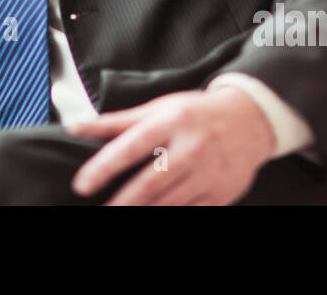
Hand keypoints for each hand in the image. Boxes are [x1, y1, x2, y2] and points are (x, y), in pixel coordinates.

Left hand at [65, 86, 275, 205]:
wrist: (251, 120)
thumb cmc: (196, 113)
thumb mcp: (157, 108)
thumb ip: (116, 122)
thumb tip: (75, 127)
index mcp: (171, 122)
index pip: (131, 147)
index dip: (103, 167)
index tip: (82, 185)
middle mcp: (191, 148)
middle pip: (150, 182)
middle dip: (122, 202)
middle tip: (101, 212)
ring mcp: (209, 173)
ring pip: (169, 203)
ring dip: (143, 213)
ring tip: (121, 215)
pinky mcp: (221, 194)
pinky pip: (191, 213)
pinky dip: (171, 217)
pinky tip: (154, 217)